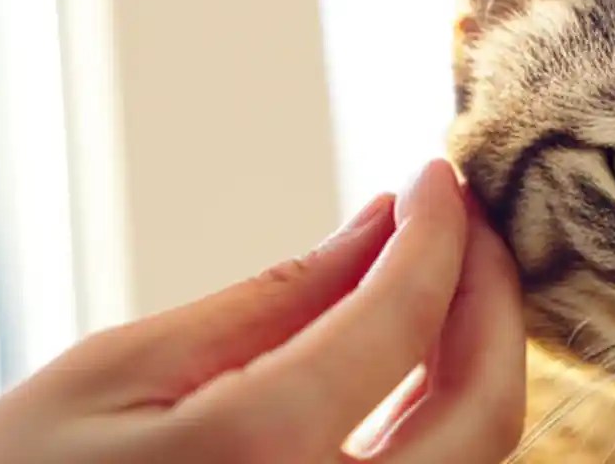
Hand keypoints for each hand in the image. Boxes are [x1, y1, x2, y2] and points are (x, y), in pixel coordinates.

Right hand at [0, 161, 525, 463]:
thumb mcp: (120, 369)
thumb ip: (271, 300)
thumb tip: (378, 227)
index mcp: (256, 454)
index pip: (400, 319)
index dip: (437, 234)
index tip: (437, 179)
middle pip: (482, 410)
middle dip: (494, 300)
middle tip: (470, 226)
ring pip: (468, 462)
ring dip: (480, 358)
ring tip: (449, 278)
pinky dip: (442, 417)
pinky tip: (417, 361)